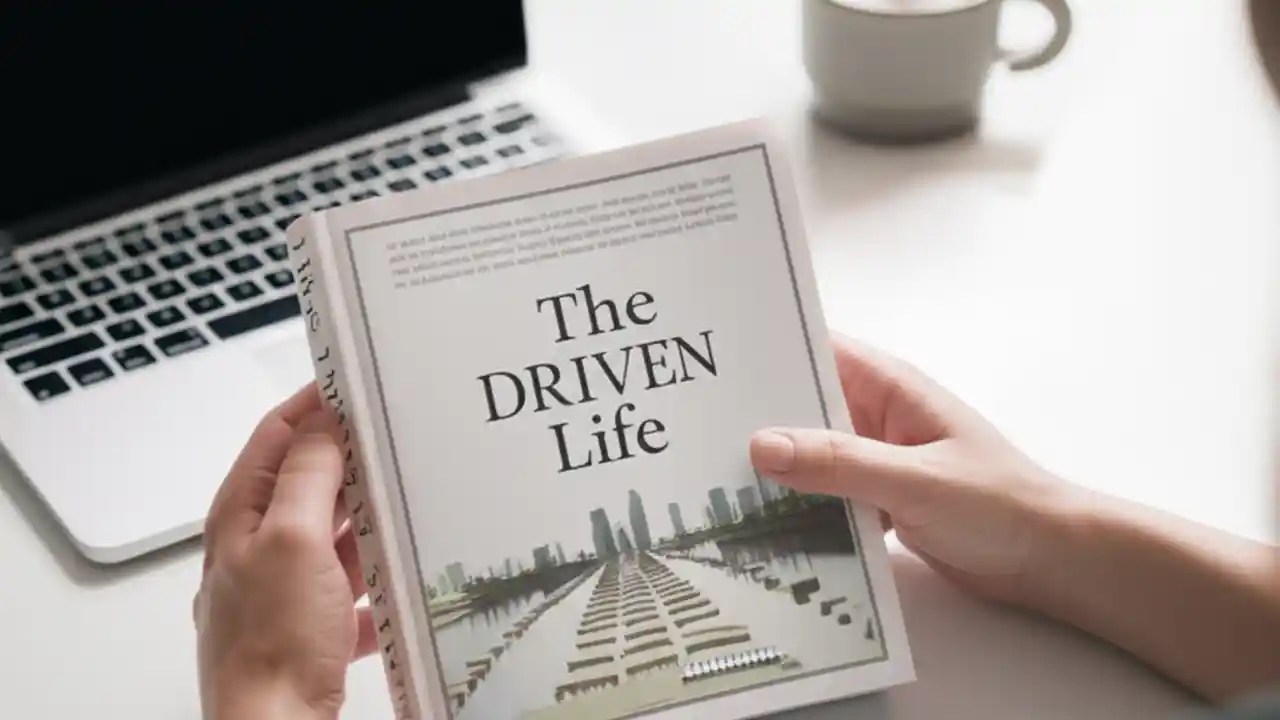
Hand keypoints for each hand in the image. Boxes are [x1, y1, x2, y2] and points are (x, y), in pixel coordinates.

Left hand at [195, 384, 374, 719]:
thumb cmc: (273, 644)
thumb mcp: (294, 539)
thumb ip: (307, 476)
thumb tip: (321, 423)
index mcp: (241, 515)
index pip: (276, 433)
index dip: (315, 403)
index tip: (358, 382)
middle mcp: (257, 547)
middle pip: (308, 482)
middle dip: (354, 461)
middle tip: (399, 439)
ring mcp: (283, 589)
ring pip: (335, 535)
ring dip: (371, 522)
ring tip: (412, 506)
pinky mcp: (310, 626)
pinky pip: (352, 589)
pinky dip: (377, 582)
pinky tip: (403, 582)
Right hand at [750, 337, 1279, 699]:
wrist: (1050, 561)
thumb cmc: (998, 504)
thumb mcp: (913, 481)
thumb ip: (838, 463)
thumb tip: (760, 445)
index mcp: (889, 387)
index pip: (816, 351)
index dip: (765, 349)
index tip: (708, 359)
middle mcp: (875, 417)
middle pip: (800, 406)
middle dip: (752, 417)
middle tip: (688, 430)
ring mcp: (873, 460)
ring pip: (806, 456)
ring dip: (771, 470)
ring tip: (705, 480)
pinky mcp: (875, 501)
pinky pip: (822, 496)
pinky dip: (795, 508)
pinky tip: (755, 525)